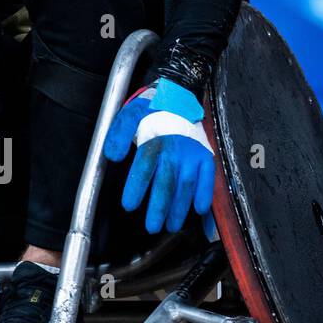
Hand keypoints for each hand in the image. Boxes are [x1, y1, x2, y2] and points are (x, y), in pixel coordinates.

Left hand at [105, 77, 217, 237]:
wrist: (180, 96)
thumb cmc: (152, 111)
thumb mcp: (128, 116)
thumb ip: (118, 135)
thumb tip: (114, 156)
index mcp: (155, 139)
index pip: (145, 166)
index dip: (137, 187)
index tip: (129, 206)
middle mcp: (176, 148)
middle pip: (167, 181)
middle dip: (160, 206)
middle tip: (153, 226)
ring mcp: (193, 153)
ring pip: (187, 184)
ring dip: (181, 206)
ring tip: (172, 224)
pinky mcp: (206, 156)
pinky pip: (208, 178)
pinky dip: (206, 194)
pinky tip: (201, 209)